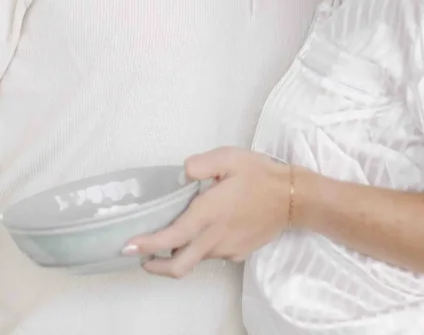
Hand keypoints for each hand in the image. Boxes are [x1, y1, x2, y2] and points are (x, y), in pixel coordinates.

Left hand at [122, 148, 290, 277]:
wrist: (294, 197)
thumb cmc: (260, 174)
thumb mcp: (230, 157)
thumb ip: (201, 164)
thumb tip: (181, 172)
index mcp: (208, 214)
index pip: (170, 238)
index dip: (146, 245)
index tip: (128, 246)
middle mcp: (214, 238)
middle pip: (178, 266)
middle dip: (155, 266)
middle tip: (142, 257)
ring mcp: (227, 248)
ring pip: (195, 258)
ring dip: (179, 254)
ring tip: (173, 237)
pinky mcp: (238, 252)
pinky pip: (213, 254)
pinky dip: (202, 248)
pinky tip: (207, 231)